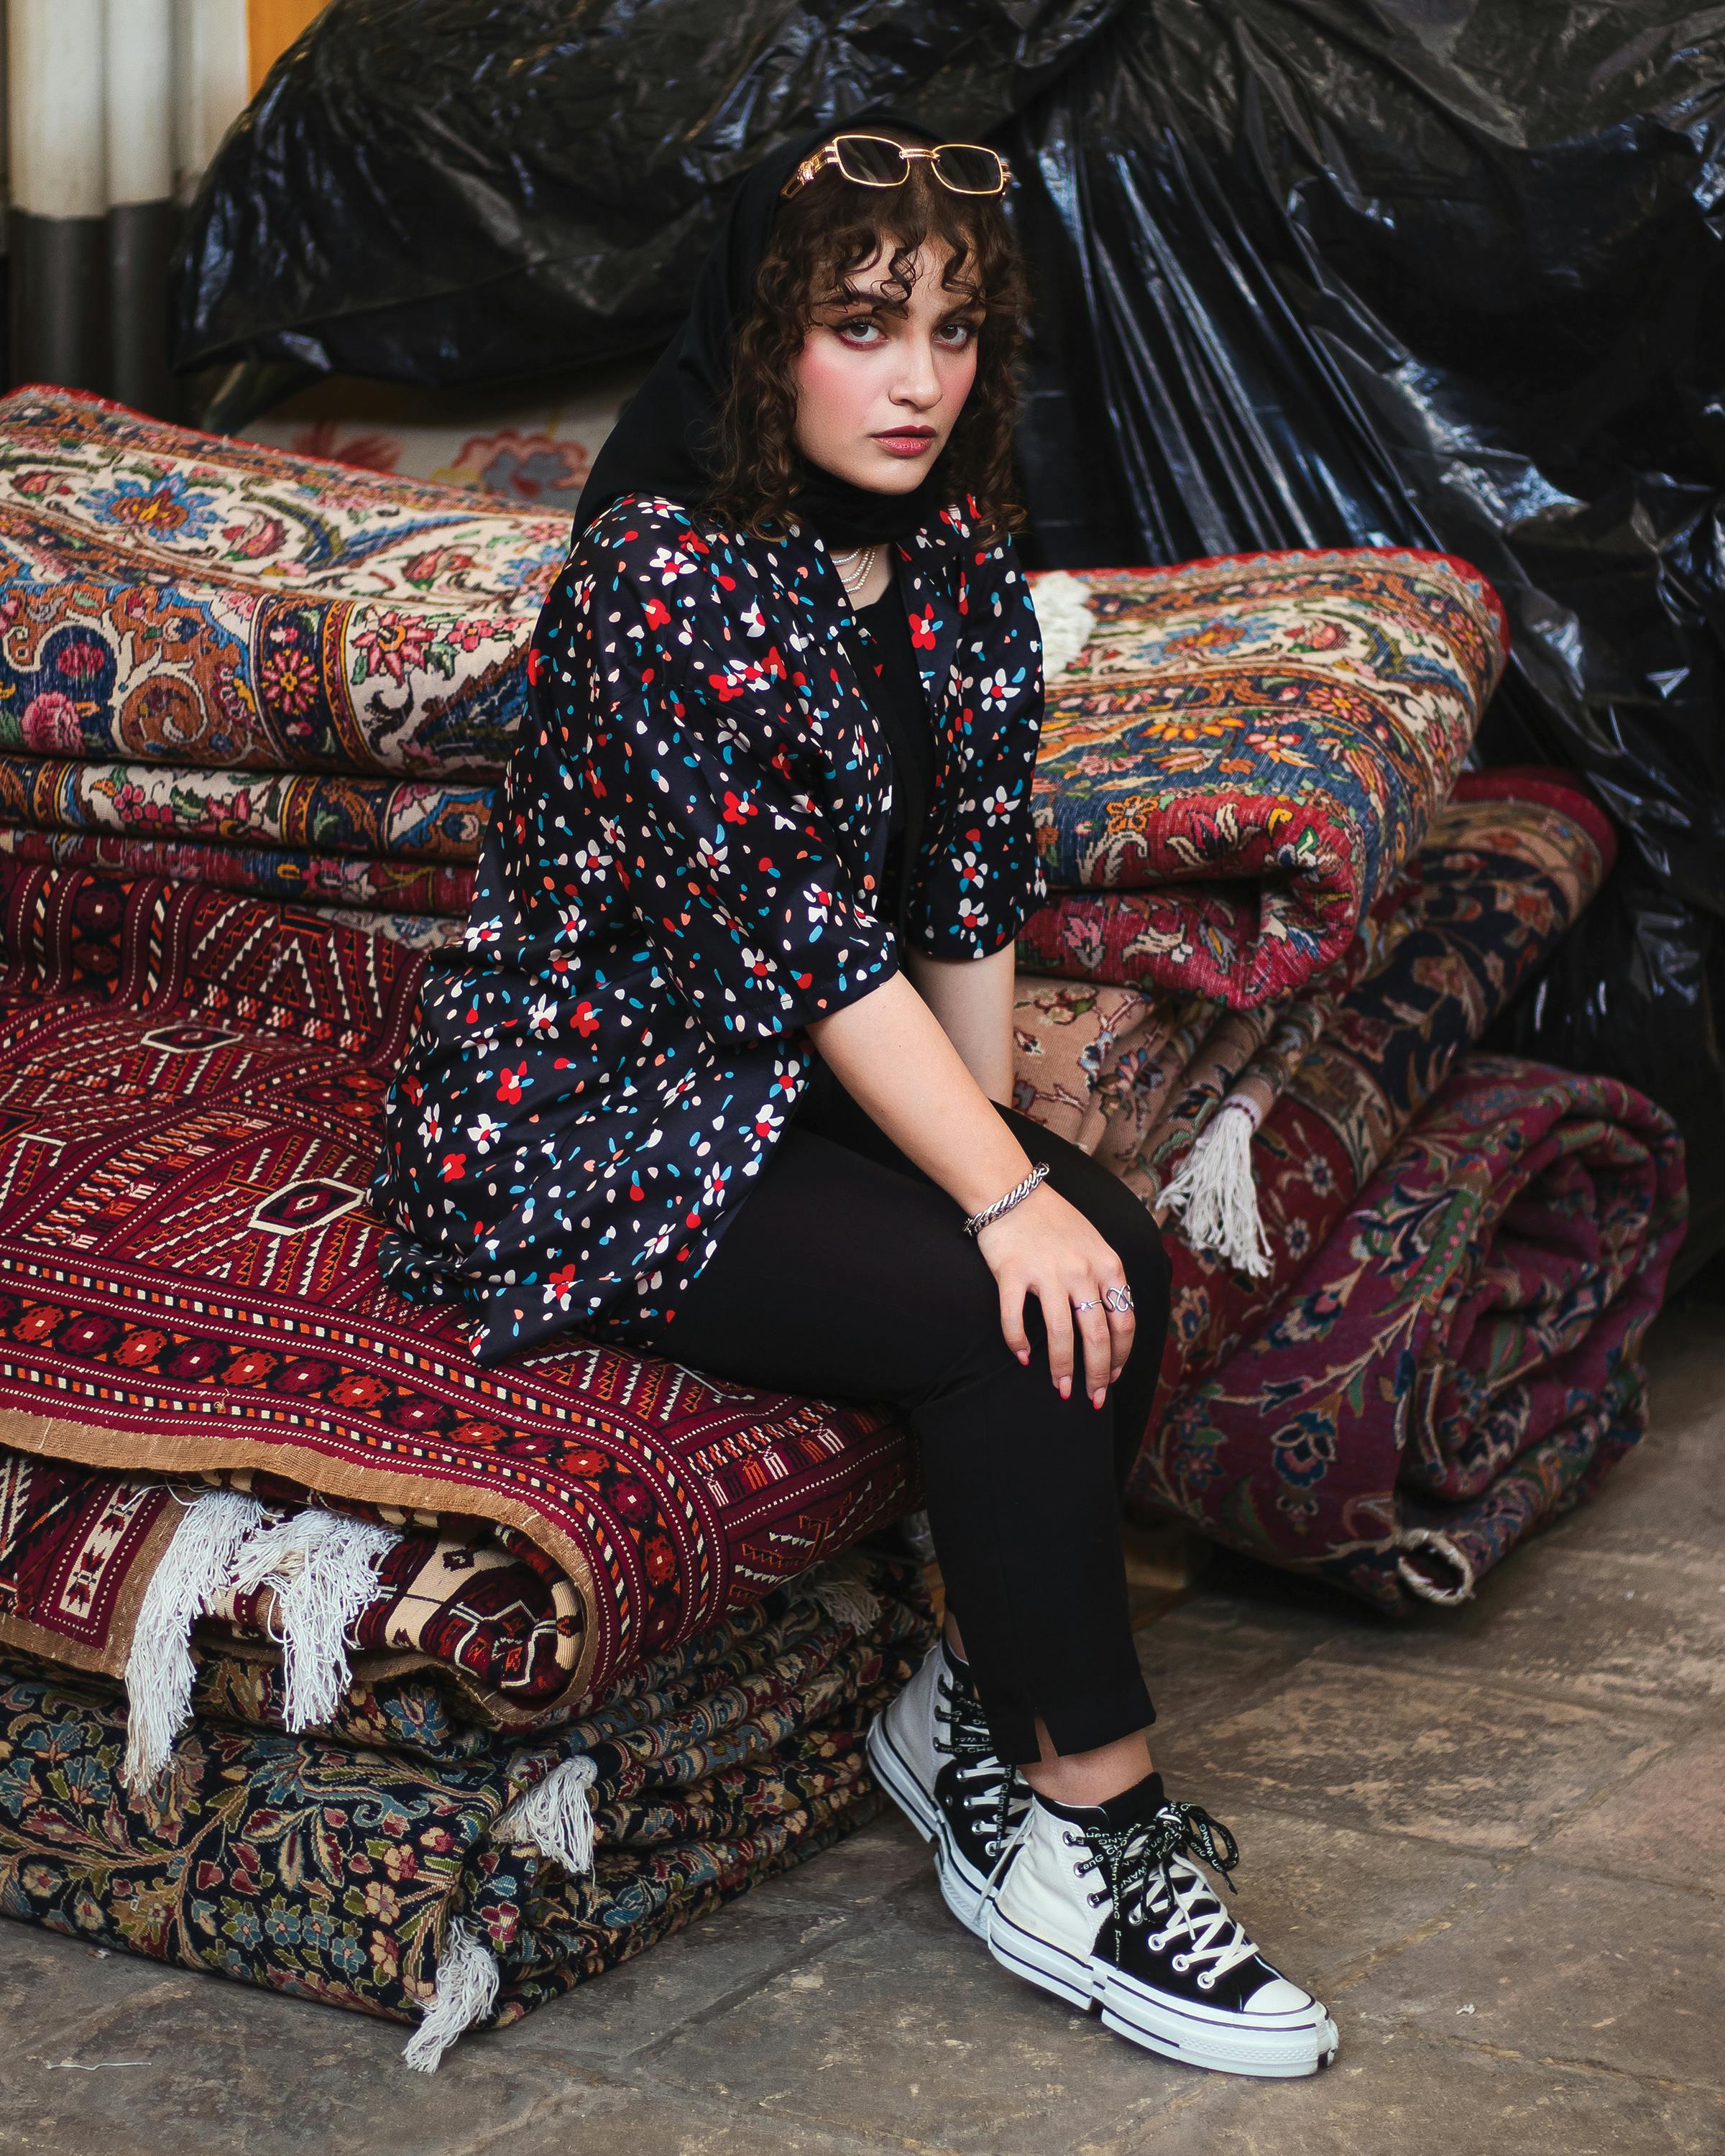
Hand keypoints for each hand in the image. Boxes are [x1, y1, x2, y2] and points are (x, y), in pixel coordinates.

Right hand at [975, 1183, 1135, 1407]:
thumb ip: (1106, 1279)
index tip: (1113, 1378)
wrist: (1013, 1191)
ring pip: (1061, 1334)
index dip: (1121, 1357)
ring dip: (1063, 1370)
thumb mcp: (1095, 1243)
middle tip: (1093, 1399)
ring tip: (1062, 1390)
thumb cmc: (1055, 1220)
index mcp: (1107, 1265)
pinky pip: (1015, 1319)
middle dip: (1098, 1375)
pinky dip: (1018, 1343)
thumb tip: (1113, 1325)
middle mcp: (1081, 1271)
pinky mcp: (1012, 1273)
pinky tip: (1022, 1356)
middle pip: (1097, 1336)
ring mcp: (1047, 1273)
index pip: (1124, 1322)